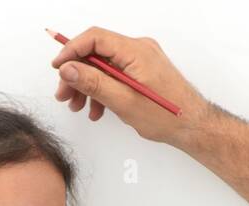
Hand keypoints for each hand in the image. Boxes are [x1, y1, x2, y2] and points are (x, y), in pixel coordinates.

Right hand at [50, 26, 213, 146]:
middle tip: (64, 94)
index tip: (58, 67)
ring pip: (102, 65)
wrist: (191, 125)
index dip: (72, 50)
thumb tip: (68, 69)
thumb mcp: (122, 101)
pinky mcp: (140, 71)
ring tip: (78, 106)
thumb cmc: (166, 115)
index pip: (95, 38)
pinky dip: (101, 89)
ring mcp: (140, 60)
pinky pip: (113, 74)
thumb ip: (93, 83)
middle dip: (77, 73)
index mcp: (136, 51)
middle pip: (96, 53)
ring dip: (87, 85)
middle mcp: (138, 49)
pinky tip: (96, 109)